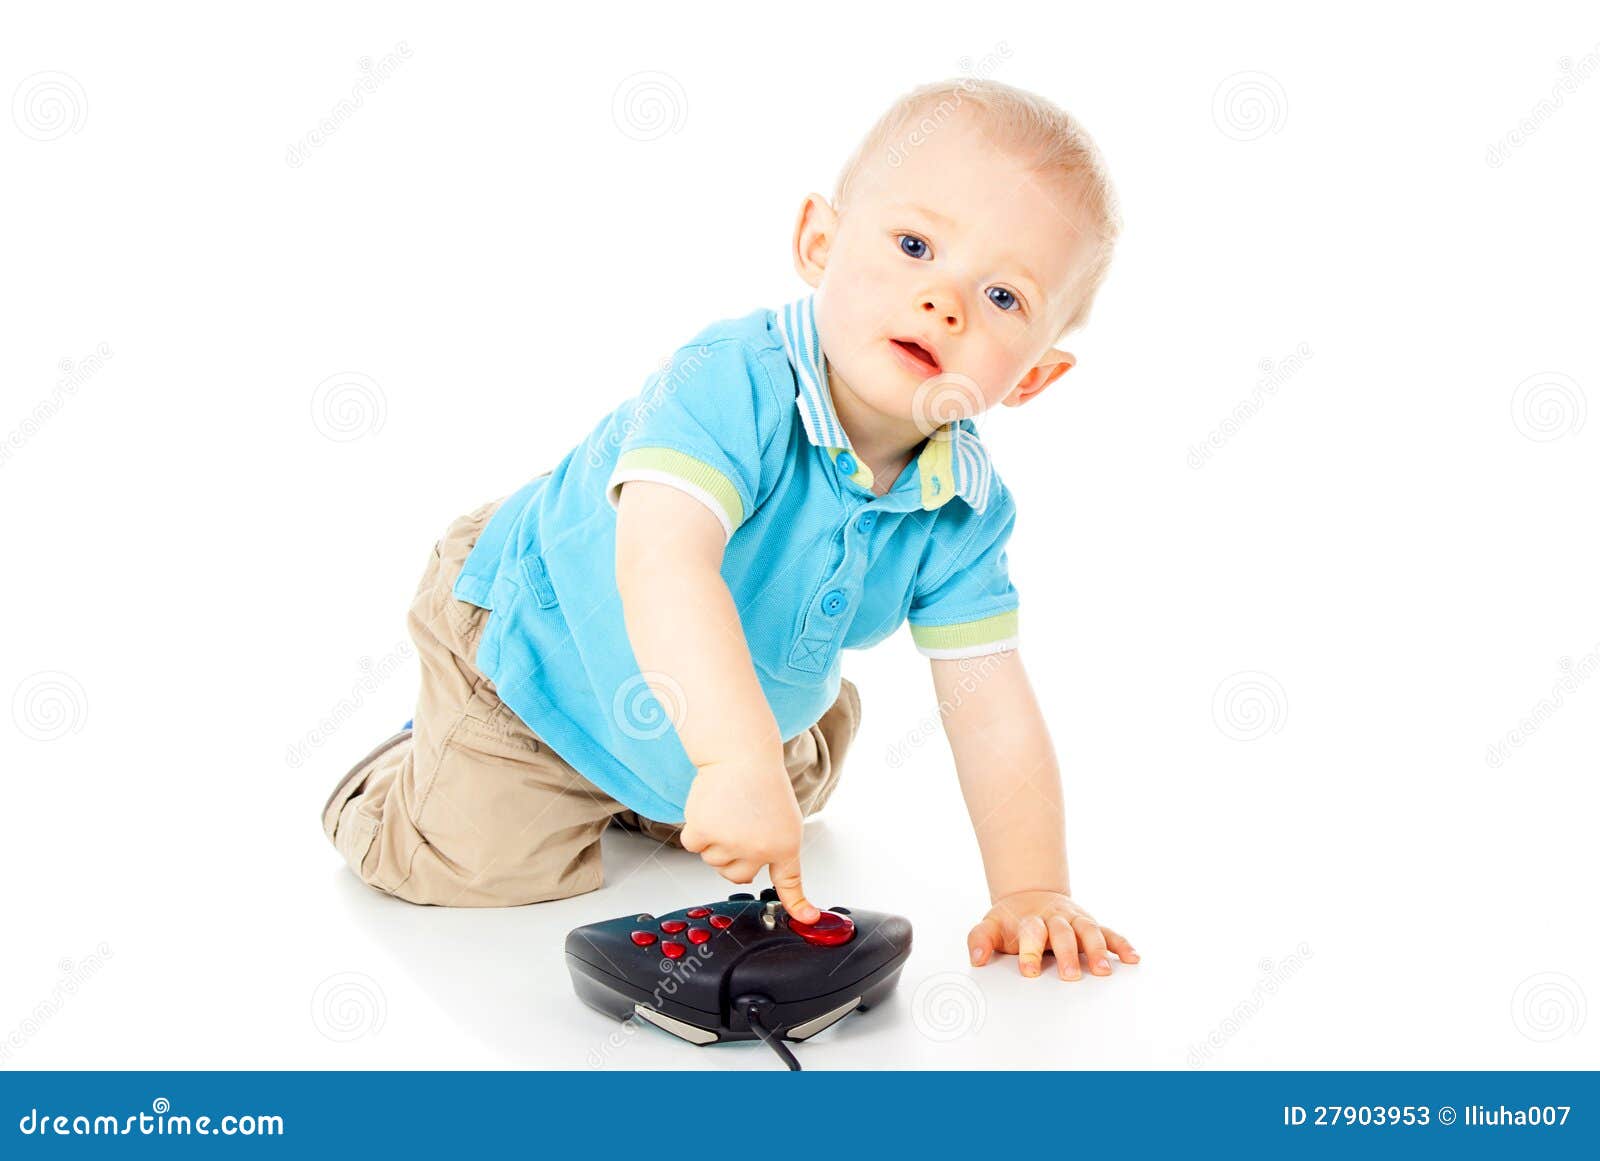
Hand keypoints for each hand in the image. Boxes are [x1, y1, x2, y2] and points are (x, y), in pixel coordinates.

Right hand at [679, 752, 821, 923]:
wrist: (740, 753)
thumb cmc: (760, 780)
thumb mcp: (782, 818)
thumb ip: (770, 847)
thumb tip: (749, 870)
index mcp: (785, 845)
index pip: (790, 883)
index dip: (798, 904)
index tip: (807, 918)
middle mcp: (759, 850)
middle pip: (736, 875)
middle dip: (733, 856)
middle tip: (738, 826)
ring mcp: (730, 843)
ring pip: (713, 860)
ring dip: (714, 839)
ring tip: (727, 809)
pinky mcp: (704, 832)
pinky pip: (693, 845)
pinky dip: (696, 829)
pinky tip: (709, 807)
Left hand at [968, 891, 1138, 979]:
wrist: (1029, 895)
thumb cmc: (1011, 920)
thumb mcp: (991, 925)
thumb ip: (980, 939)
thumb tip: (976, 959)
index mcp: (1030, 920)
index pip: (1031, 933)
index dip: (1030, 951)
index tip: (1029, 970)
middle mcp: (1055, 918)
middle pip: (1062, 933)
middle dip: (1067, 954)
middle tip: (1070, 975)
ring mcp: (1075, 920)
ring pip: (1088, 931)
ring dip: (1097, 950)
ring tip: (1103, 970)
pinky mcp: (1090, 924)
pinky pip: (1109, 932)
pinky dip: (1121, 944)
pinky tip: (1132, 958)